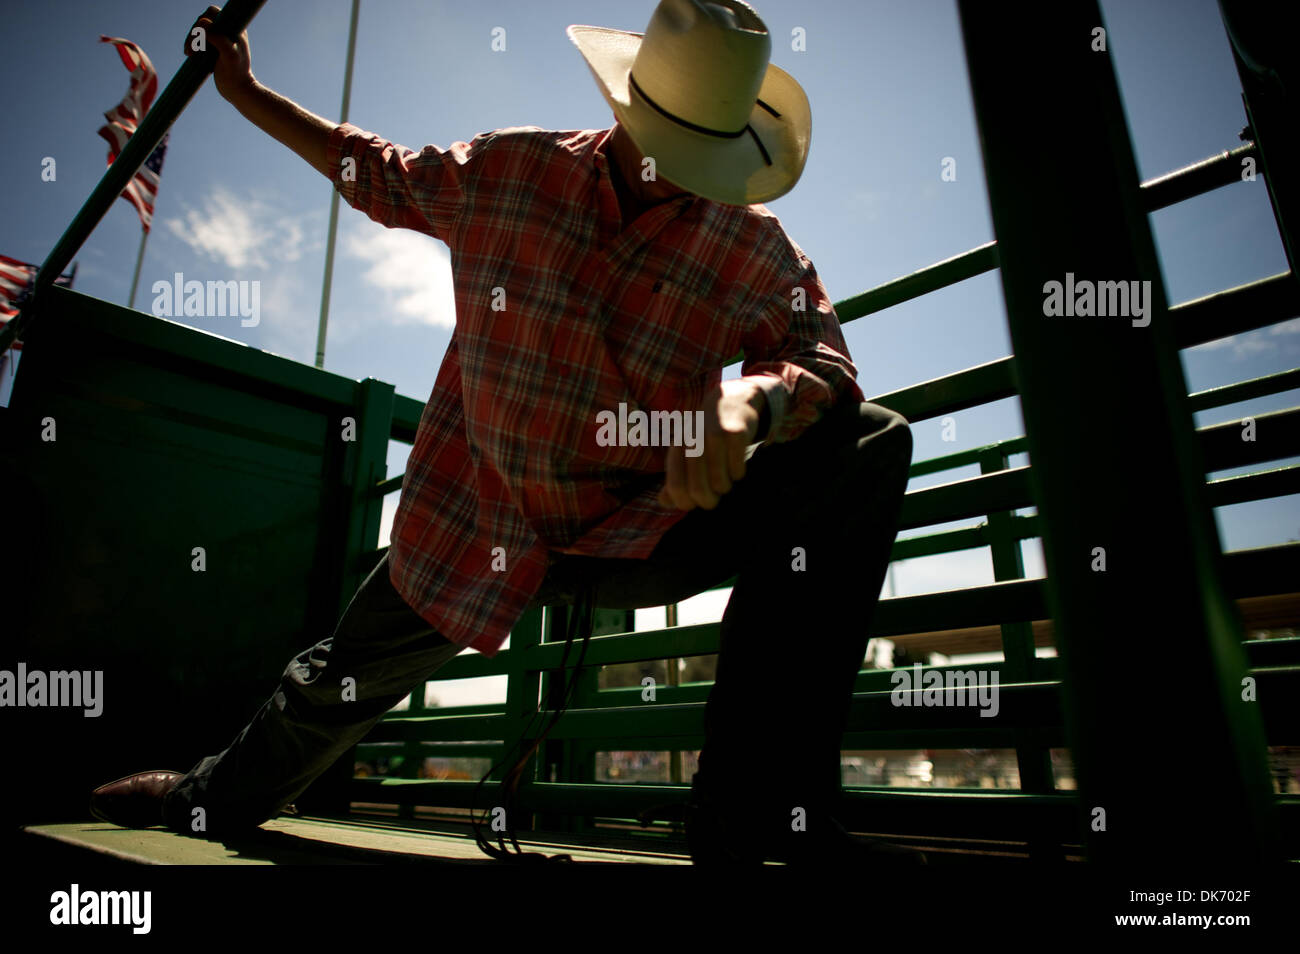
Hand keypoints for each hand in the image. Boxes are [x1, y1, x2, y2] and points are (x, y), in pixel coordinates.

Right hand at [185, 6, 253, 101]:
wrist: (237, 91)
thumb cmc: (236, 74)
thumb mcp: (229, 56)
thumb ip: (219, 38)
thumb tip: (203, 22)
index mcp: (235, 28)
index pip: (212, 13)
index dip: (202, 22)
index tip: (198, 40)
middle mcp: (228, 31)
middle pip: (203, 21)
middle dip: (194, 34)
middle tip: (189, 50)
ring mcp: (221, 39)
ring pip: (200, 30)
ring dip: (191, 40)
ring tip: (189, 53)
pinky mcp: (214, 48)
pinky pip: (199, 40)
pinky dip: (193, 45)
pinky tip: (190, 55)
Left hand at [657, 379, 765, 510]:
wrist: (733, 403)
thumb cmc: (707, 436)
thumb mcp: (687, 453)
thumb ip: (675, 478)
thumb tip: (663, 502)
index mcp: (677, 447)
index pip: (676, 487)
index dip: (685, 502)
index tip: (694, 503)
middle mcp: (692, 440)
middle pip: (698, 489)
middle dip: (708, 501)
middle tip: (714, 499)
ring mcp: (714, 435)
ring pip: (720, 483)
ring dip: (725, 488)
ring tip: (726, 480)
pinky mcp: (736, 433)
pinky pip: (737, 470)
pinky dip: (739, 474)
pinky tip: (737, 467)